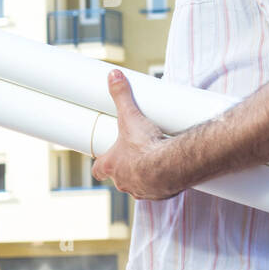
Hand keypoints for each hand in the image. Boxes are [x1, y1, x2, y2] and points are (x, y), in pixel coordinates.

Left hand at [91, 70, 184, 200]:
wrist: (170, 167)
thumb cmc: (145, 146)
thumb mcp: (130, 115)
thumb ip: (121, 95)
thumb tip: (113, 75)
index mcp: (113, 165)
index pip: (98, 169)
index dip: (101, 163)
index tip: (105, 156)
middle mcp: (124, 182)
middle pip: (119, 178)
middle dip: (126, 167)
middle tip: (135, 154)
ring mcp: (142, 190)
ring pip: (139, 186)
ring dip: (144, 176)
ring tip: (154, 162)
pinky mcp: (161, 194)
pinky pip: (158, 190)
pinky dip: (162, 183)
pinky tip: (169, 173)